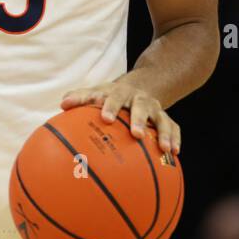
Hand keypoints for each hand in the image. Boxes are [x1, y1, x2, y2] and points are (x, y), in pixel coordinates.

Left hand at [61, 80, 180, 153]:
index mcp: (119, 93)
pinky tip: (174, 153)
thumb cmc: (111, 95)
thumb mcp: (97, 92)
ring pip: (161, 118)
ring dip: (163, 132)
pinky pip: (174, 127)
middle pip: (140, 107)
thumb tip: (62, 104)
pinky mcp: (165, 117)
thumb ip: (81, 98)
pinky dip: (175, 138)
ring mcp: (153, 108)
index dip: (110, 106)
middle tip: (136, 134)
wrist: (140, 85)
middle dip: (139, 120)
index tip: (106, 118)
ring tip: (165, 148)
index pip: (113, 97)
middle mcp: (138, 99)